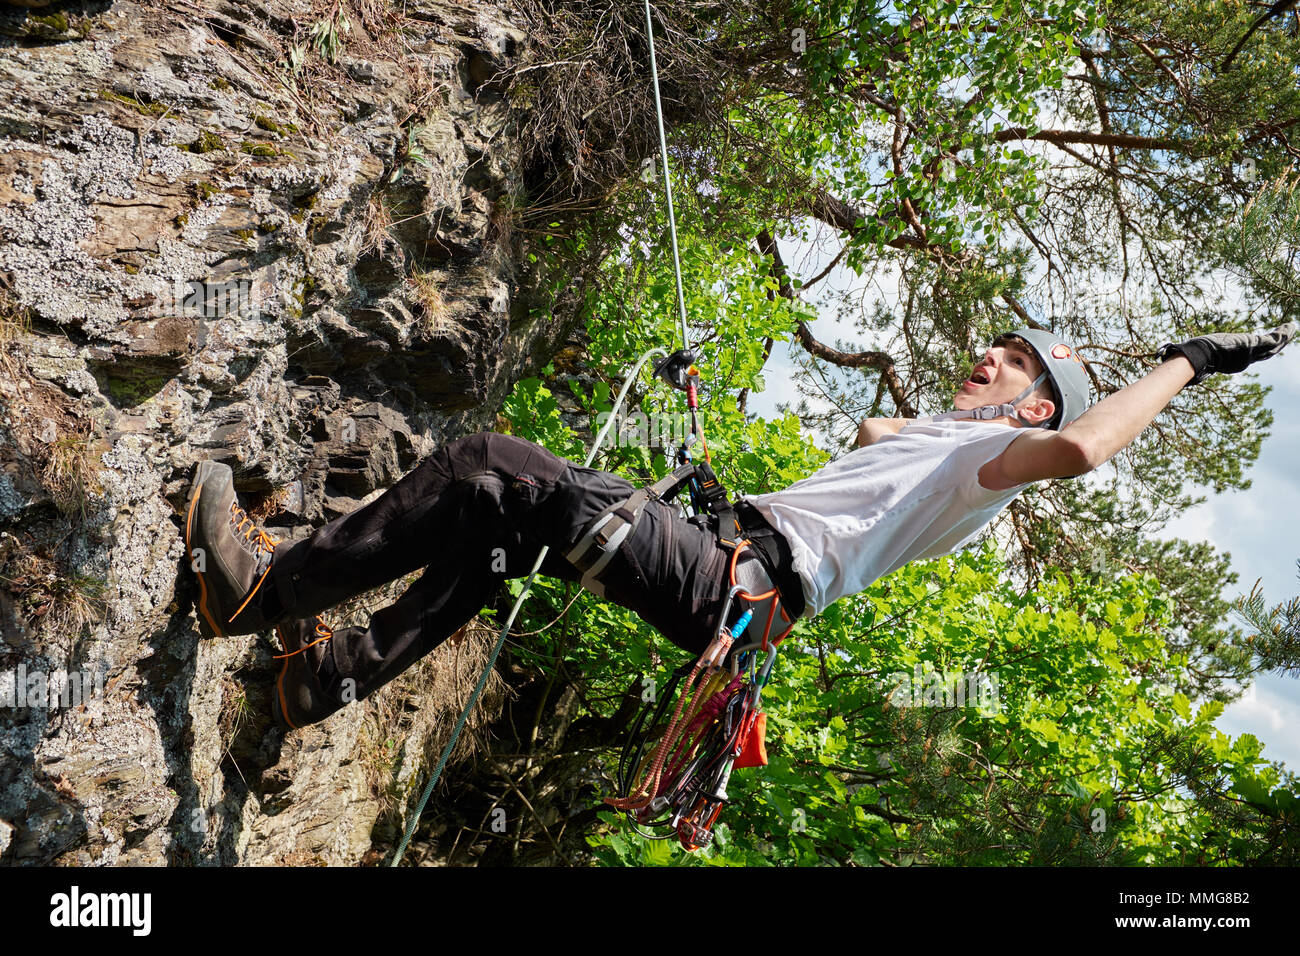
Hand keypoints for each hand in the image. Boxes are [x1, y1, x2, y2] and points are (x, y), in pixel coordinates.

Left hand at [1158, 322, 1295, 385]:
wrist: (1197, 356)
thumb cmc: (1191, 356)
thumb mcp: (1194, 353)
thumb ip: (1187, 353)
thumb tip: (1166, 354)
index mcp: (1231, 360)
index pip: (1248, 356)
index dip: (1256, 352)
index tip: (1261, 346)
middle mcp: (1243, 359)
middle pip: (1264, 353)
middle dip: (1276, 346)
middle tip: (1285, 337)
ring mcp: (1249, 353)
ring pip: (1272, 346)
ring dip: (1284, 337)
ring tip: (1292, 329)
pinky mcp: (1254, 345)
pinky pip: (1273, 339)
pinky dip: (1284, 333)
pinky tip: (1291, 326)